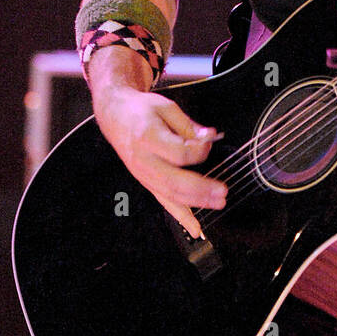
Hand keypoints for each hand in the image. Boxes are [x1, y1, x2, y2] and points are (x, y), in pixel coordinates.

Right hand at [93, 86, 225, 237]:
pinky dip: (181, 216)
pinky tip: (195, 228)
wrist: (114, 115)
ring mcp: (143, 175)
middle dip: (201, 189)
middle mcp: (143, 161)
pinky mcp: (146, 182)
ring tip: (218, 202)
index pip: (178, 153)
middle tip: (222, 191)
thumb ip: (188, 125)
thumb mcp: (166, 107)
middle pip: (174, 181)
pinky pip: (164, 202)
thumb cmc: (140, 110)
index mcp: (148, 138)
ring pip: (170, 195)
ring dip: (196, 202)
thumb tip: (210, 136)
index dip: (199, 151)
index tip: (209, 142)